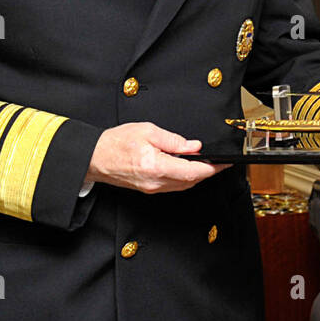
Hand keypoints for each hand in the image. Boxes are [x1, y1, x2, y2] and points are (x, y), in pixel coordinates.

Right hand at [85, 122, 227, 193]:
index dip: (212, 169)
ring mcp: (152, 188)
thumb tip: (194, 146)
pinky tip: (188, 169)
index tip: (224, 163)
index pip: (192, 172)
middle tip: (221, 162)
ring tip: (208, 164)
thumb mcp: (147, 131)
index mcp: (156, 166)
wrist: (95, 158)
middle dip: (208, 172)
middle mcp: (155, 182)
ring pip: (183, 186)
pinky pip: (173, 187)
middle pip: (190, 182)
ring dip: (197, 177)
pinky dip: (185, 179)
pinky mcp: (148, 189)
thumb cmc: (117, 142)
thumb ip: (174, 140)